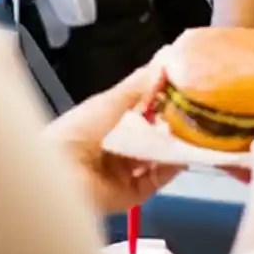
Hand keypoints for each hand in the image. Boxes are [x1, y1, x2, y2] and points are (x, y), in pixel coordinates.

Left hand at [42, 54, 183, 212]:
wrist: (61, 170)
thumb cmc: (78, 130)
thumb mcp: (112, 100)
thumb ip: (140, 84)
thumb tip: (164, 60)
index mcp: (108, 123)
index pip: (143, 113)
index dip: (164, 104)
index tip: (184, 95)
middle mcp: (117, 148)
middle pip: (153, 138)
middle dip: (172, 128)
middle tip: (193, 117)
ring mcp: (124, 172)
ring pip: (158, 160)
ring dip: (174, 149)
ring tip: (192, 137)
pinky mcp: (130, 193)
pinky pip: (156, 181)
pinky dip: (170, 170)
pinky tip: (181, 157)